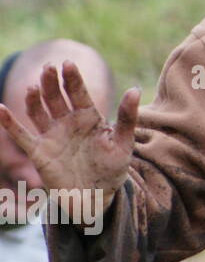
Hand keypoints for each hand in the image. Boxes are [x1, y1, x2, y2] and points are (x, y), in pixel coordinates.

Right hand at [0, 61, 138, 224]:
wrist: (96, 198)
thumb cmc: (112, 169)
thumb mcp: (123, 143)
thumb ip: (127, 117)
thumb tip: (135, 90)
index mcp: (89, 117)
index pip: (79, 93)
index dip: (72, 79)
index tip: (68, 63)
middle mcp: (68, 122)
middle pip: (56, 97)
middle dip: (52, 83)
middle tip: (49, 67)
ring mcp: (52, 135)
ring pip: (39, 111)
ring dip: (35, 98)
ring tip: (34, 85)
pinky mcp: (39, 151)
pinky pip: (21, 135)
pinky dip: (9, 123)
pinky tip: (0, 109)